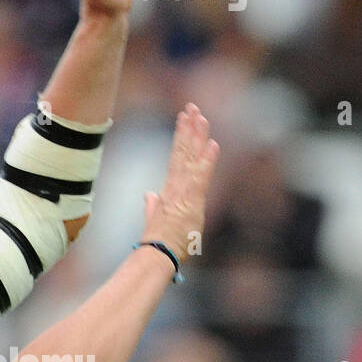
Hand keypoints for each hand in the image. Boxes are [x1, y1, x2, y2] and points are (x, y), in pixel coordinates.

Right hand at [141, 103, 219, 263]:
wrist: (157, 253)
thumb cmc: (158, 242)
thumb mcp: (155, 220)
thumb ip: (152, 206)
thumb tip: (148, 195)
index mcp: (170, 190)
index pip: (177, 157)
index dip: (181, 137)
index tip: (184, 119)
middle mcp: (176, 186)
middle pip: (183, 152)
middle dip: (188, 128)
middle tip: (192, 107)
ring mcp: (182, 191)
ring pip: (190, 158)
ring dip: (195, 136)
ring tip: (199, 115)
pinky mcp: (190, 200)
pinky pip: (200, 176)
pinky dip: (207, 160)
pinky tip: (212, 144)